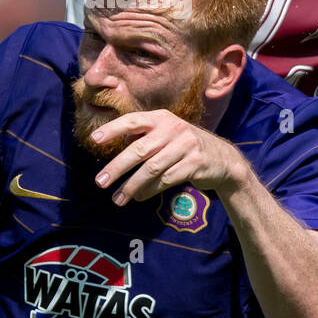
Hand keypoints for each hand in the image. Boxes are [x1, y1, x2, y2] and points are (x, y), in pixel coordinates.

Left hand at [90, 109, 246, 205]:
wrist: (224, 160)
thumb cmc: (186, 147)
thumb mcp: (167, 135)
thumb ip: (145, 137)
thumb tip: (121, 144)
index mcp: (162, 118)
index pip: (132, 121)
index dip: (112, 129)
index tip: (94, 139)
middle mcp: (173, 128)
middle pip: (139, 150)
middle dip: (117, 168)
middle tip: (100, 182)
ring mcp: (186, 145)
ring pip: (151, 169)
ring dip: (132, 186)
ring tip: (118, 198)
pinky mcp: (195, 164)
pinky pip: (166, 180)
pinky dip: (150, 190)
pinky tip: (139, 197)